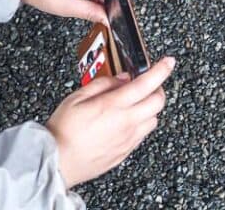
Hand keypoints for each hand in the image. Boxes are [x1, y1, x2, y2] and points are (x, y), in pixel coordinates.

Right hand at [46, 57, 175, 188]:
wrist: (56, 163)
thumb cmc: (62, 131)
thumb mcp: (76, 98)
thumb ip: (103, 84)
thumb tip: (122, 78)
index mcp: (114, 105)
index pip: (147, 83)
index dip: (162, 70)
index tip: (168, 62)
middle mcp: (127, 122)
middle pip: (158, 102)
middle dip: (158, 89)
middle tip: (148, 85)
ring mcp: (128, 138)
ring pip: (154, 119)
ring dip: (150, 108)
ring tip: (135, 104)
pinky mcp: (126, 151)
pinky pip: (143, 134)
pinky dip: (142, 123)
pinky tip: (127, 121)